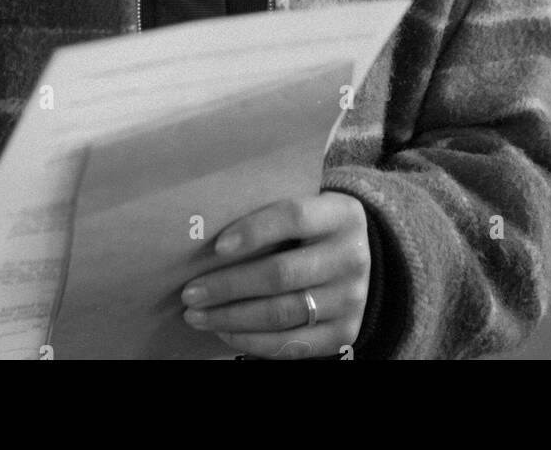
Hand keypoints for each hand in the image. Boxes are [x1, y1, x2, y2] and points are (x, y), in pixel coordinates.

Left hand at [180, 192, 370, 358]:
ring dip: (231, 318)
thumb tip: (205, 229)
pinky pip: (291, 345)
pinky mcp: (344, 333)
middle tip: (190, 293)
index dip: (253, 230)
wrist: (361, 257)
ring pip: (282, 314)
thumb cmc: (314, 227)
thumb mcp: (308, 206)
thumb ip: (270, 212)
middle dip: (228, 286)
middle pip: (281, 274)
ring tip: (197, 315)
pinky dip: (252, 341)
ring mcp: (350, 300)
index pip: (293, 217)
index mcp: (341, 215)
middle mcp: (351, 258)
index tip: (217, 247)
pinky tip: (225, 332)